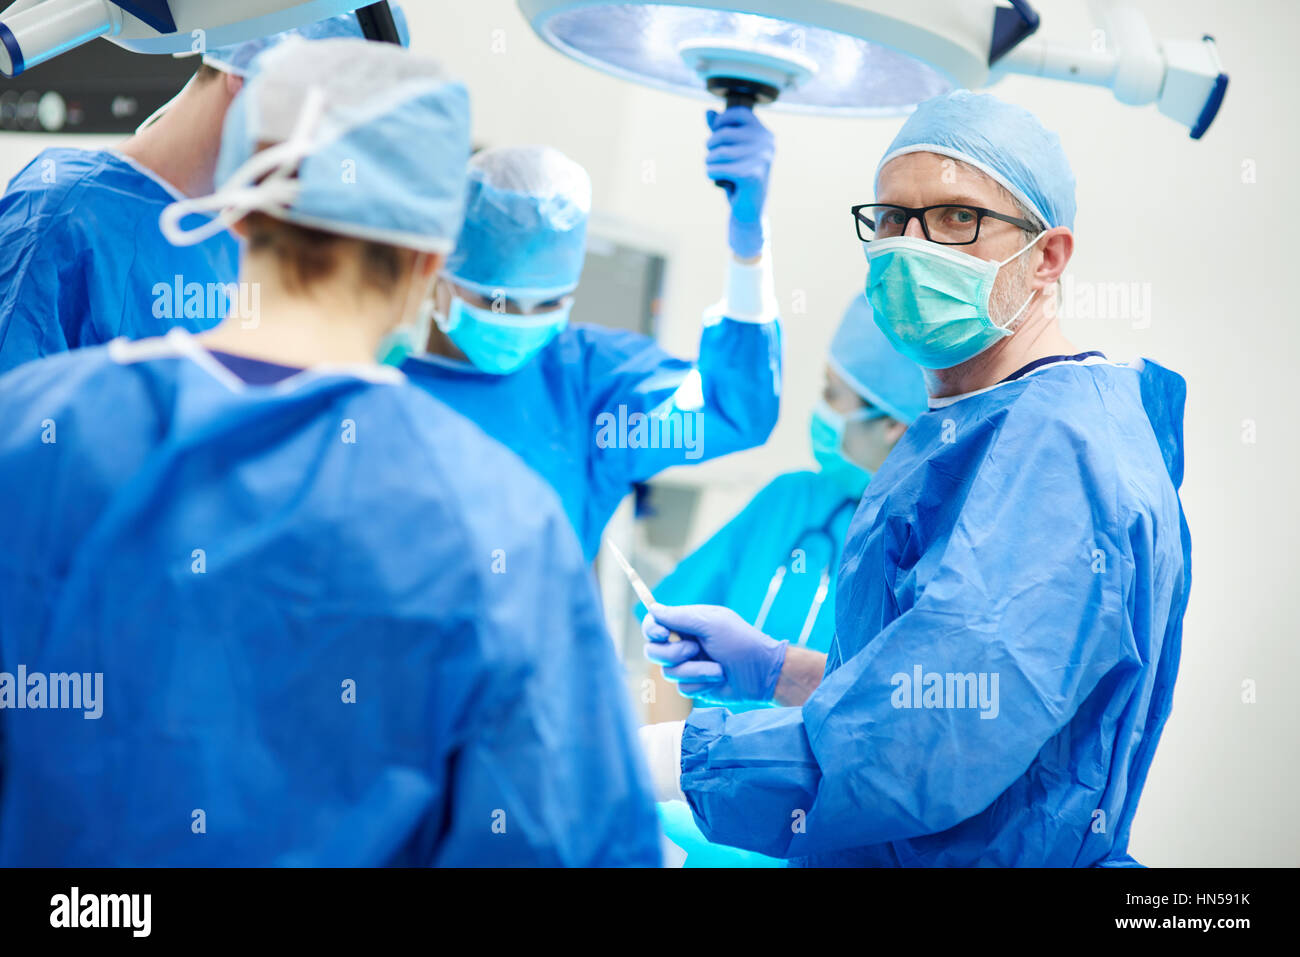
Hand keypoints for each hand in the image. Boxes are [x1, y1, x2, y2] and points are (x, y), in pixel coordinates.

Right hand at [643, 603, 786, 702]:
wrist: (762, 673)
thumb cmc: (741, 642)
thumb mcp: (711, 624)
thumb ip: (679, 617)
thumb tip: (652, 608)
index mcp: (687, 624)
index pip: (654, 625)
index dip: (651, 630)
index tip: (662, 634)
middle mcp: (684, 644)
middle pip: (653, 651)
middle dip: (673, 654)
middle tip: (694, 649)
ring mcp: (688, 665)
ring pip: (668, 672)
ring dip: (695, 670)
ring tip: (718, 668)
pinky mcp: (695, 684)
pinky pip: (682, 688)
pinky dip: (702, 683)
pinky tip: (718, 679)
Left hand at [706, 107, 773, 259]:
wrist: (750, 211)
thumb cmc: (738, 178)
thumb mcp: (731, 151)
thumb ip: (721, 131)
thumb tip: (708, 112)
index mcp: (765, 134)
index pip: (739, 113)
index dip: (722, 120)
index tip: (715, 133)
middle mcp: (767, 143)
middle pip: (724, 134)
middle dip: (711, 147)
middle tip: (713, 160)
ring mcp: (762, 158)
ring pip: (718, 152)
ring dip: (709, 162)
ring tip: (715, 170)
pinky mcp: (752, 175)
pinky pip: (718, 167)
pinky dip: (711, 174)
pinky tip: (718, 180)